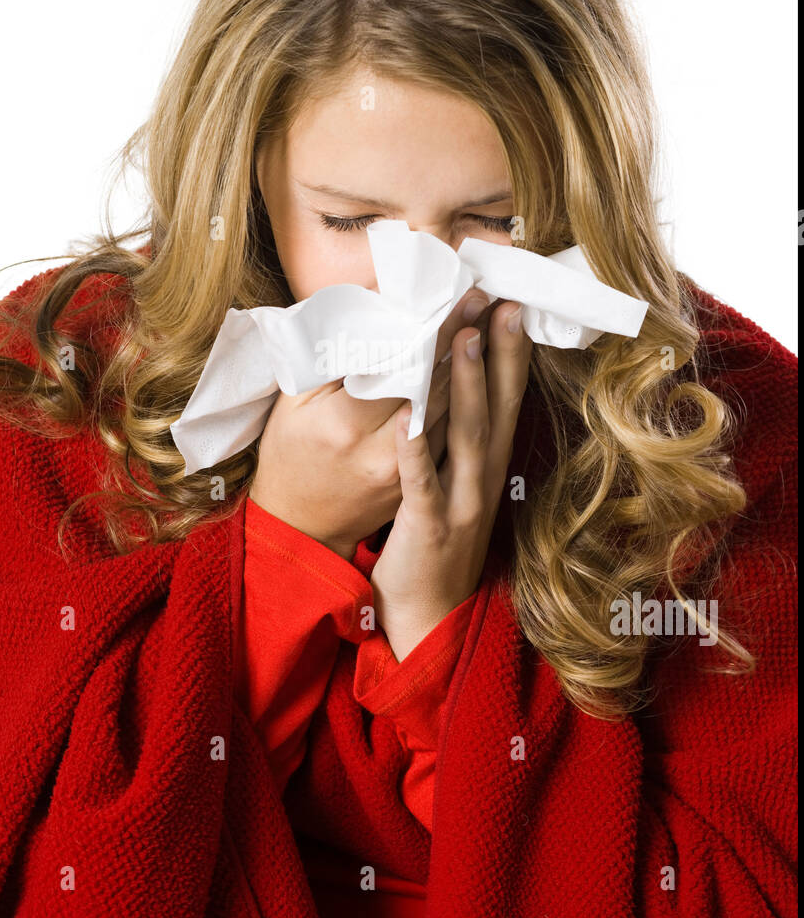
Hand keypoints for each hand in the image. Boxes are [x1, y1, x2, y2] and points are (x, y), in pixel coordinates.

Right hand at [247, 290, 494, 559]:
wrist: (298, 529)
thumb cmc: (287, 456)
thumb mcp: (292, 402)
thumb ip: (330, 358)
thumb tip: (372, 314)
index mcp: (346, 425)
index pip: (404, 368)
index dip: (440, 332)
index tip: (469, 297)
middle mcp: (382, 452)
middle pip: (437, 388)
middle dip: (468, 342)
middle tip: (493, 302)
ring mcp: (404, 474)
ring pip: (452, 414)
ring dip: (478, 370)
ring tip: (498, 328)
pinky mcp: (418, 488)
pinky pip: (449, 439)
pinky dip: (469, 404)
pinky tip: (485, 377)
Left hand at [369, 300, 530, 661]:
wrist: (428, 616)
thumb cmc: (434, 543)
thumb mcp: (455, 486)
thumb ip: (456, 442)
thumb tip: (449, 386)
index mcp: (489, 465)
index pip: (506, 399)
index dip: (511, 352)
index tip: (511, 302)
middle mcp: (484, 478)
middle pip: (496, 407)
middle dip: (500, 353)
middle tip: (500, 301)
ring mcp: (460, 502)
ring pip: (464, 435)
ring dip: (466, 385)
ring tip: (461, 337)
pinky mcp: (428, 526)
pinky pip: (420, 482)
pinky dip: (414, 450)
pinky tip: (406, 418)